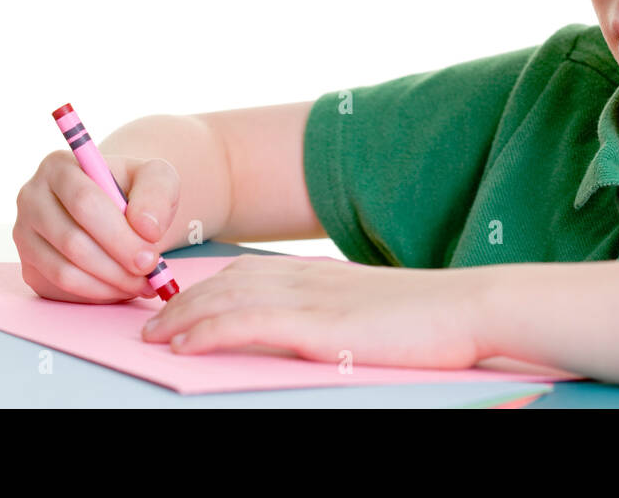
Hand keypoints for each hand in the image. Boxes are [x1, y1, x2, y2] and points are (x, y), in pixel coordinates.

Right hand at [13, 150, 179, 302]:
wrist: (119, 209)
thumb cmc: (136, 190)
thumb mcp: (157, 177)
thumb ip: (157, 193)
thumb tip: (146, 228)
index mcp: (59, 167)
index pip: (83, 203)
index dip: (119, 235)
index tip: (151, 257)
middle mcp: (32, 199)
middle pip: (72, 242)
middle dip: (117, 265)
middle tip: (150, 275)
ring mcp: (25, 236)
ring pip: (64, 272)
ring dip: (109, 285)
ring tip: (143, 284)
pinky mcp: (30, 268)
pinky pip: (60, 290)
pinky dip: (97, 295)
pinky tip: (123, 288)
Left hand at [139, 255, 488, 369]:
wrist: (469, 308)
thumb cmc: (431, 319)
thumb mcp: (372, 311)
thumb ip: (336, 313)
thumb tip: (311, 332)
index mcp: (321, 274)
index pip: (247, 273)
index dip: (206, 287)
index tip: (178, 303)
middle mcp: (308, 278)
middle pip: (227, 283)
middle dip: (181, 302)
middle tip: (149, 322)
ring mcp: (312, 299)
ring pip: (225, 300)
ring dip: (181, 318)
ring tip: (152, 336)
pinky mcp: (318, 324)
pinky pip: (245, 325)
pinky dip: (206, 332)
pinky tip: (183, 344)